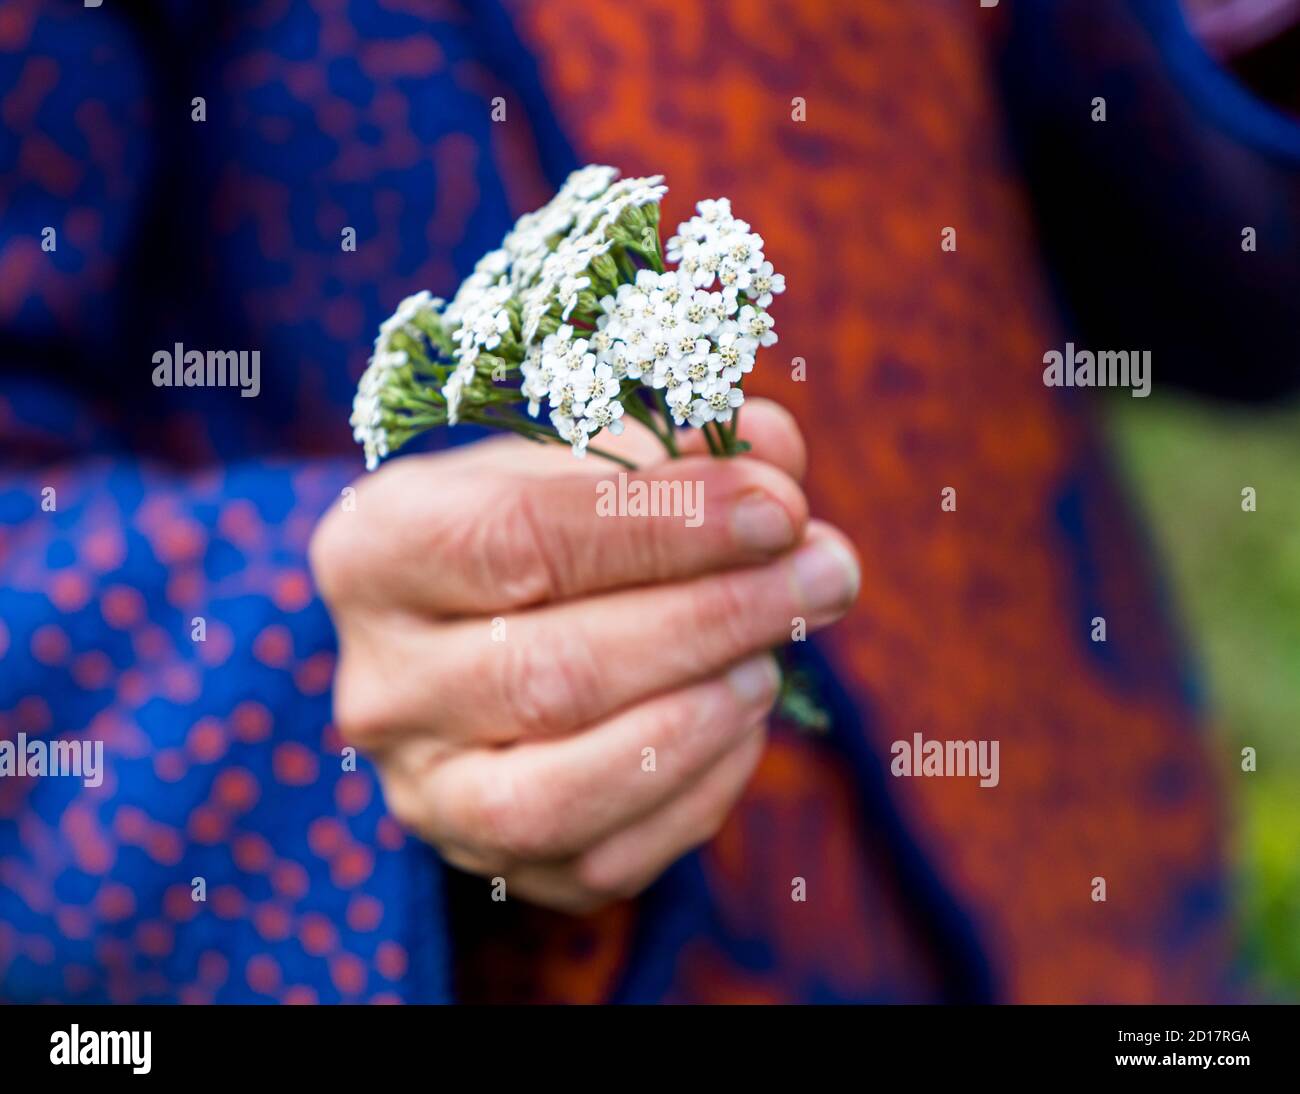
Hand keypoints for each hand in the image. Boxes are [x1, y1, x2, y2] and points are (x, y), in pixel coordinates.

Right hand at [309, 399, 859, 913]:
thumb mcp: (584, 466)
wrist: (471, 634)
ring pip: (561, 790)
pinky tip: (739, 723)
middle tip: (825, 572)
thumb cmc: (534, 532)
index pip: (516, 540)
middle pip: (550, 669)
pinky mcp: (486, 863)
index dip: (660, 525)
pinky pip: (601, 862)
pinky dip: (695, 793)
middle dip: (713, 619)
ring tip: (773, 655)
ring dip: (700, 720)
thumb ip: (676, 452)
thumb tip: (775, 446)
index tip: (778, 508)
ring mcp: (423, 788)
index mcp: (377, 552)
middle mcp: (381, 684)